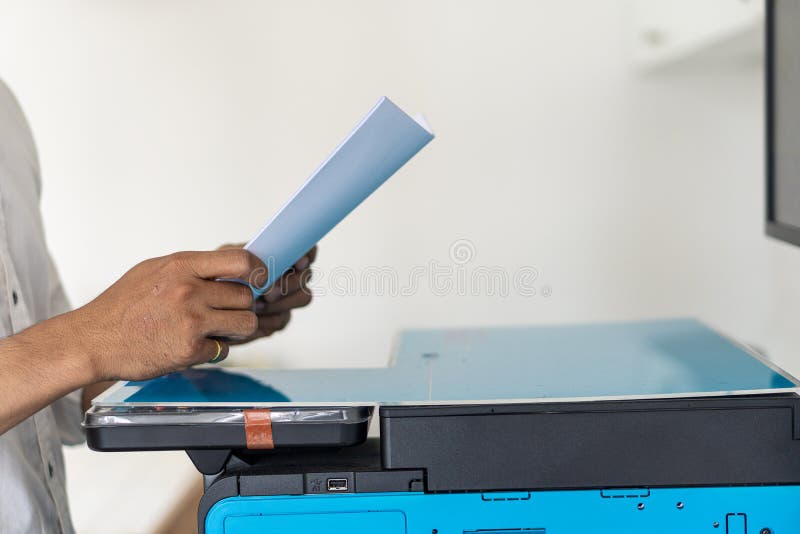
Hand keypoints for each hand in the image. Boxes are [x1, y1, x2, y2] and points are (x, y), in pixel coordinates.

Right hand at [63, 249, 267, 380]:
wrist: (92, 340)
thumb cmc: (121, 305)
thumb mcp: (154, 270)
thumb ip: (190, 268)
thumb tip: (227, 267)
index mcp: (182, 266)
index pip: (241, 261)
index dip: (257, 271)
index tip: (257, 279)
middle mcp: (190, 291)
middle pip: (246, 296)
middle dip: (241, 305)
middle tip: (226, 311)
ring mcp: (191, 321)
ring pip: (245, 323)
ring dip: (237, 328)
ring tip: (219, 329)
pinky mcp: (190, 350)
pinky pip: (224, 349)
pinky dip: (214, 349)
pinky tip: (193, 345)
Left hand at [217, 244, 315, 343]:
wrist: (205, 305)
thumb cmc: (215, 275)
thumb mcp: (225, 258)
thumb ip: (245, 255)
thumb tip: (263, 263)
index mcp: (280, 256)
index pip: (305, 250)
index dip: (307, 254)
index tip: (298, 261)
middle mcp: (289, 276)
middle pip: (306, 275)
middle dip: (290, 283)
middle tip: (268, 292)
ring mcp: (287, 298)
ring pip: (302, 297)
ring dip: (281, 302)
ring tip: (256, 305)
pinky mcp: (278, 319)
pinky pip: (283, 319)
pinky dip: (267, 319)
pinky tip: (252, 317)